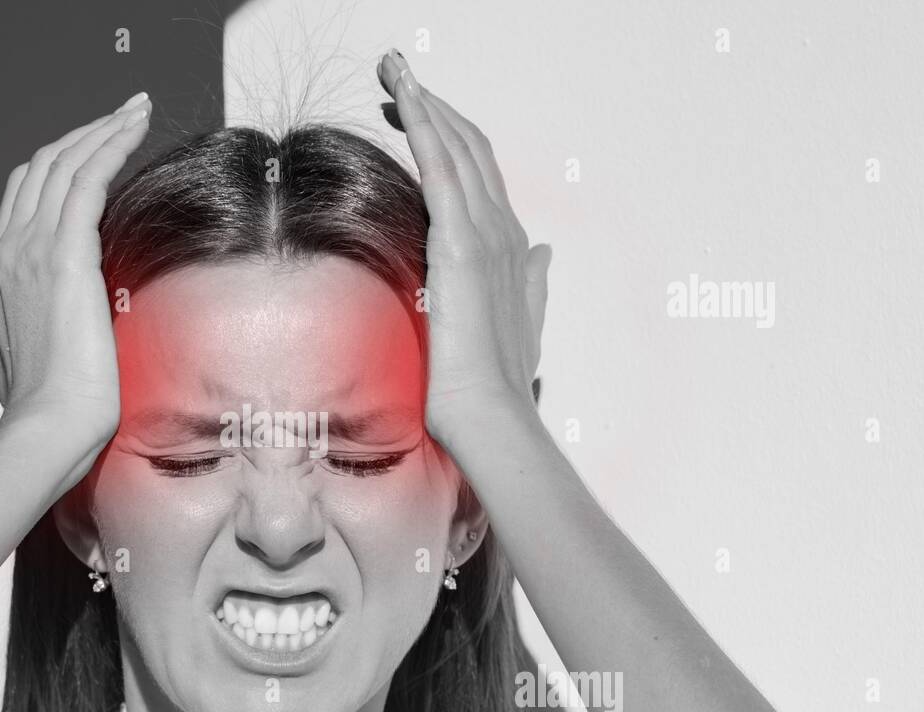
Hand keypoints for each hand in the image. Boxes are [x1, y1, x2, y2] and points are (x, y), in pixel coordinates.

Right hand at [0, 92, 151, 440]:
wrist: (47, 430)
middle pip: (42, 167)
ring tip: (136, 109)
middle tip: (124, 115)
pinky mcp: (63, 255)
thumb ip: (50, 329)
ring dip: (103, 128)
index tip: (98, 149)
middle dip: (84, 134)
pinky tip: (136, 127)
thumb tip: (73, 333)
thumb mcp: (43, 360)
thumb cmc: (53, 413)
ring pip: (65, 163)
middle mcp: (7, 252)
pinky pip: (87, 177)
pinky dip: (111, 143)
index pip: (26, 196)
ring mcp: (29, 250)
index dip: (62, 164)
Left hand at [376, 51, 550, 444]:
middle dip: (434, 106)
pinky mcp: (461, 245)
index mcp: (511, 250)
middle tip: (397, 76)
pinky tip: (405, 96)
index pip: (480, 176)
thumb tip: (546, 251)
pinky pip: (442, 169)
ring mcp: (485, 235)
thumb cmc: (494, 386)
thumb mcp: (518, 327)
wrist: (490, 415)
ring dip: (425, 100)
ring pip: (457, 148)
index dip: (450, 138)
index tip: (414, 114)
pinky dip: (425, 126)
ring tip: (394, 67)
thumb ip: (531, 284)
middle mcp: (504, 232)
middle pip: (470, 149)